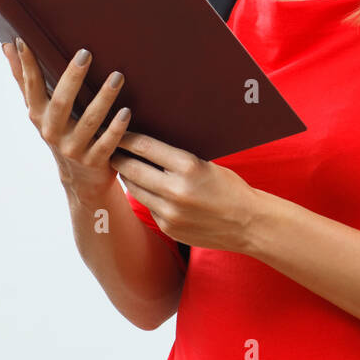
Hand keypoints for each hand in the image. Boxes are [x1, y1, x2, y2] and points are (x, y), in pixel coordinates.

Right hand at [2, 37, 129, 206]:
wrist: (80, 178)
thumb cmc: (60, 132)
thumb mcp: (40, 110)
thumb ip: (25, 79)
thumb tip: (7, 45)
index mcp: (39, 115)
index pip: (30, 87)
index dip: (26, 66)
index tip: (24, 41)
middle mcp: (53, 132)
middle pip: (61, 103)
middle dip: (72, 78)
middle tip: (85, 53)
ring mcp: (73, 148)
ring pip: (89, 122)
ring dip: (103, 99)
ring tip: (117, 77)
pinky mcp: (94, 160)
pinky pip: (107, 143)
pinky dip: (117, 128)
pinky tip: (126, 112)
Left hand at [113, 131, 260, 254]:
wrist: (248, 223)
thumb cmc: (230, 187)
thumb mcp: (207, 164)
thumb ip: (177, 158)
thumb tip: (147, 145)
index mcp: (188, 167)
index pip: (145, 147)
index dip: (127, 138)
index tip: (117, 132)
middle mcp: (176, 190)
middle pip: (131, 168)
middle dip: (119, 157)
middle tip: (111, 149)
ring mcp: (170, 212)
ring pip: (135, 189)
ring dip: (128, 177)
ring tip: (124, 166)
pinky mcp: (168, 227)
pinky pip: (148, 206)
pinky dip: (146, 196)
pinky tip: (147, 188)